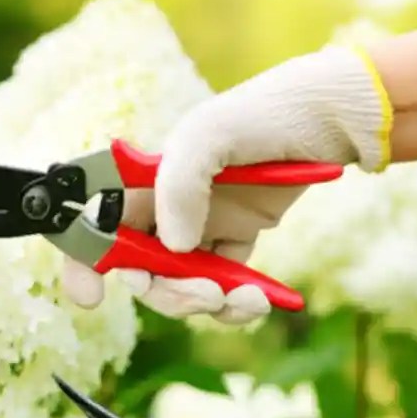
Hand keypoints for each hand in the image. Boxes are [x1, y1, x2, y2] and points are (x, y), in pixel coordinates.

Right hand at [61, 46, 391, 323]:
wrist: (334, 119)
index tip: (92, 297)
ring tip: (246, 299)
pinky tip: (259, 300)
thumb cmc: (266, 113)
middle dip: (166, 292)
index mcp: (142, 177)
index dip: (83, 263)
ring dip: (206, 303)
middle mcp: (163, 204)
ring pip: (180, 285)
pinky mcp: (235, 239)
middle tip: (206, 293)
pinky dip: (235, 304)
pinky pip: (222, 287)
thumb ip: (178, 185)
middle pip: (139, 269)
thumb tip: (174, 247)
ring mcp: (198, 224)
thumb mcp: (211, 134)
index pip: (94, 223)